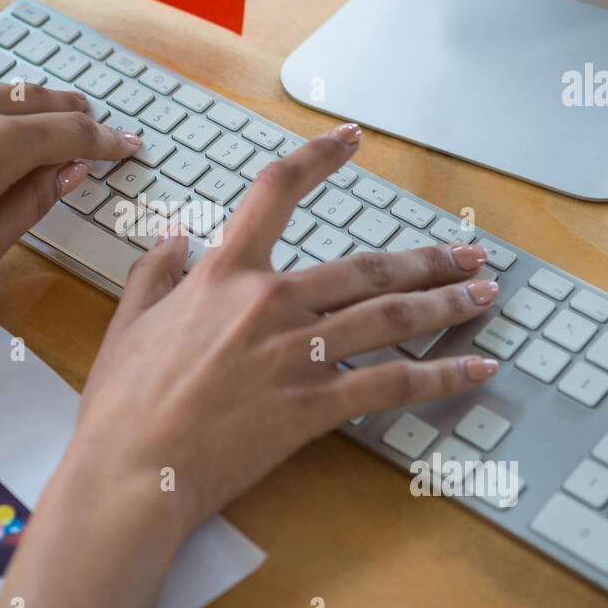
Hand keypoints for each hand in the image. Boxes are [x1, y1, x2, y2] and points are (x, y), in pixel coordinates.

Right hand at [71, 122, 500, 541]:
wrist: (132, 469)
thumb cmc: (124, 401)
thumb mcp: (130, 320)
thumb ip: (157, 271)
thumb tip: (176, 238)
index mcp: (224, 274)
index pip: (276, 192)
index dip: (319, 157)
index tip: (351, 138)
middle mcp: (270, 302)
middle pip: (366, 266)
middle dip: (426, 258)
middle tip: (468, 254)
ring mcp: (296, 354)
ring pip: (389, 316)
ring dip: (444, 303)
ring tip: (483, 295)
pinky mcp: (313, 406)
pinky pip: (391, 384)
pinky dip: (441, 375)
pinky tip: (476, 368)